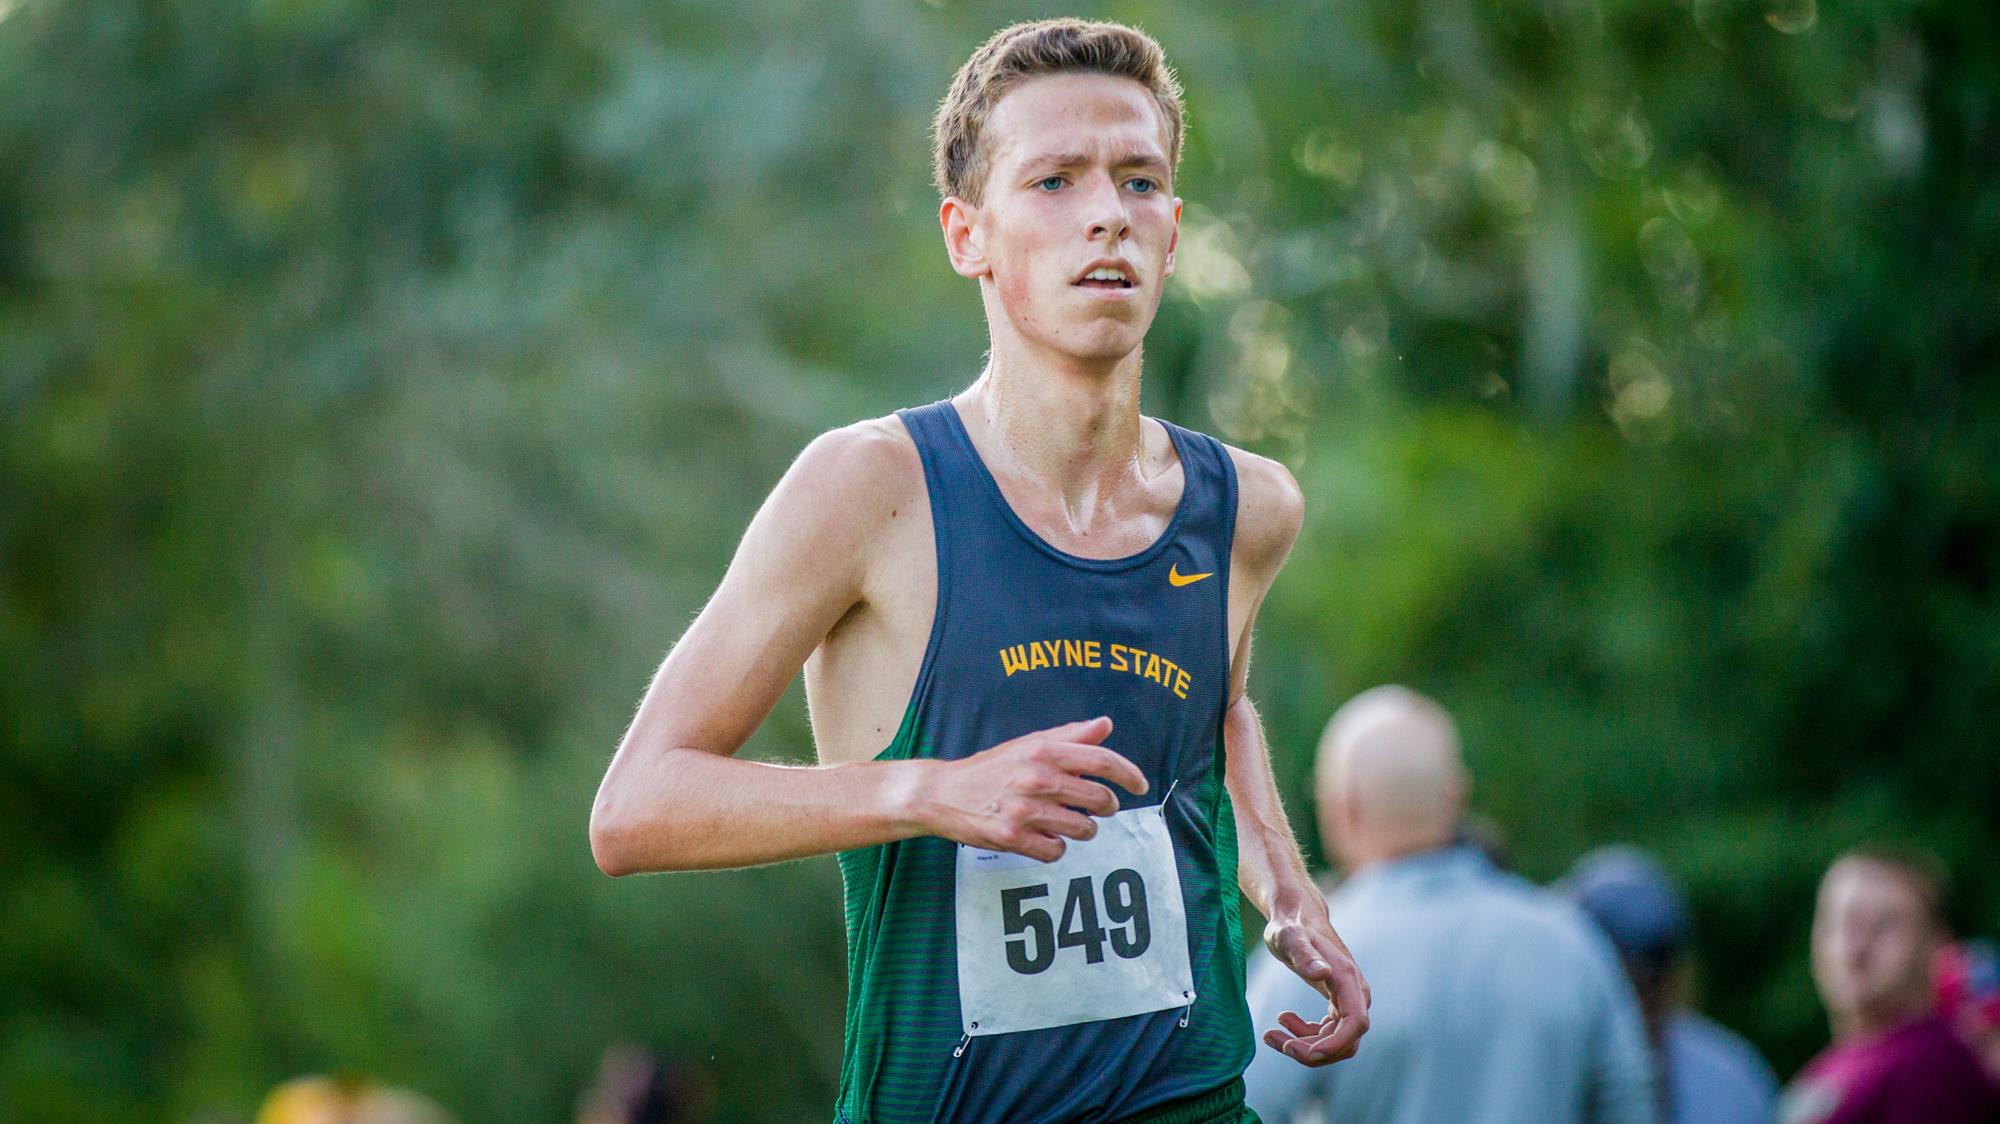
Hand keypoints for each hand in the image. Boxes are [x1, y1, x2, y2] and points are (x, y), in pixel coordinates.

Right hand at [925, 716, 1148, 861]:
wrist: (943, 793)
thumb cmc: (990, 768)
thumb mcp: (1028, 745)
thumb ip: (1069, 736)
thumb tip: (1105, 725)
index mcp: (1044, 751)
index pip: (1101, 761)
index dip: (1128, 774)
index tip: (1140, 785)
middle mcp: (1037, 779)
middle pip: (1099, 800)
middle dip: (1105, 807)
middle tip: (1096, 808)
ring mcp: (1025, 810)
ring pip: (1083, 830)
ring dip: (1081, 829)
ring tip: (1063, 821)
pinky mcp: (1013, 837)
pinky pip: (1057, 851)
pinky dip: (1055, 847)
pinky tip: (1043, 836)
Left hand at [1261, 910, 1370, 1066]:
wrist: (1296, 919)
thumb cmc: (1290, 927)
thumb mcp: (1289, 938)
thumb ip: (1304, 954)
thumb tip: (1321, 973)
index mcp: (1348, 980)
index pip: (1356, 1023)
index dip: (1335, 1045)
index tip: (1308, 1053)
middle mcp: (1355, 994)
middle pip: (1345, 1041)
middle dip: (1312, 1051)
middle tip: (1275, 1041)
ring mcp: (1348, 1001)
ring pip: (1336, 1042)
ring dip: (1305, 1046)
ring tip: (1271, 1035)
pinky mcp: (1338, 1005)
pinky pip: (1327, 1034)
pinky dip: (1306, 1036)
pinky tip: (1283, 1021)